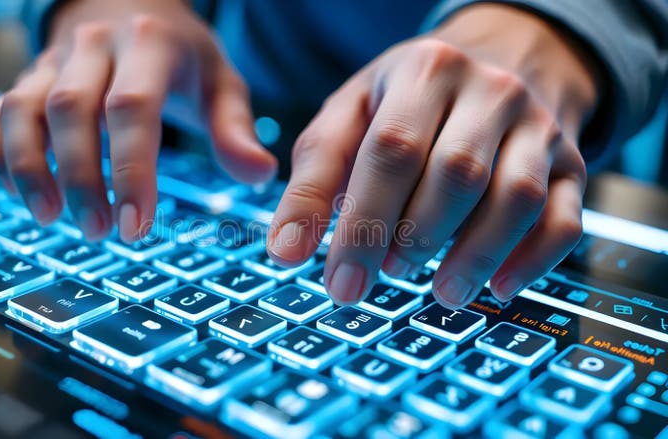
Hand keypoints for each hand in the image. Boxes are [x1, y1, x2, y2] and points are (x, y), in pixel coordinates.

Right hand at [0, 0, 276, 241]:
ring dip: (28, 168)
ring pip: (22, 109)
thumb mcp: (219, 82)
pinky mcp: (27, 76)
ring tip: (49, 218)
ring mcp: (54, 60)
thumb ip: (235, 129)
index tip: (135, 226)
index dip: (131, 170)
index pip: (132, 107)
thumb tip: (260, 175)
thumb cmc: (180, 55)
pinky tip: (17, 194)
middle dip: (80, 177)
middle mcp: (95, 46)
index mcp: (150, 44)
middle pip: (70, 109)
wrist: (130, 4)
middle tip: (99, 232)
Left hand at [268, 4, 597, 307]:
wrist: (504, 58)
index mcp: (424, 71)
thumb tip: (286, 249)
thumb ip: (315, 174)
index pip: (391, 152)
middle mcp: (490, 92)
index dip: (362, 224)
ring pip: (517, 199)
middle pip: (456, 175)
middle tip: (386, 275)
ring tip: (439, 292)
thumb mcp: (353, 112)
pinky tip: (496, 287)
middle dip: (413, 240)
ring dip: (473, 257)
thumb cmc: (412, 98)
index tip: (339, 283)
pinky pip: (566, 219)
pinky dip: (532, 262)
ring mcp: (540, 127)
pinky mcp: (573, 163)